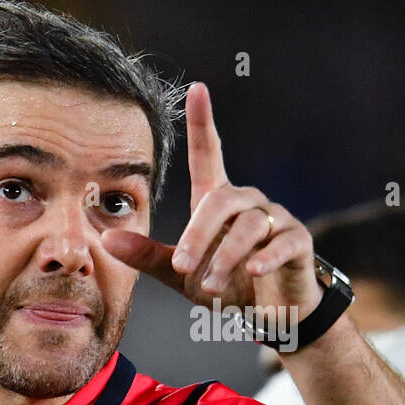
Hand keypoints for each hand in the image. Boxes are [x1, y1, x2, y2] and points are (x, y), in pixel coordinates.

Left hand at [101, 83, 323, 320]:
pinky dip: (265, 258)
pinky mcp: (298, 241)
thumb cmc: (226, 286)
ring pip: (248, 226)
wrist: (272, 315)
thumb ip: (148, 257)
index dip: (202, 121)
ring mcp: (275, 219)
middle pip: (220, 202)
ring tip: (209, 287)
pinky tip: (252, 272)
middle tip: (182, 266)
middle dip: (198, 235)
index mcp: (217, 201)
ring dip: (225, 257)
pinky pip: (281, 243)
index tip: (197, 89)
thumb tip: (106, 239)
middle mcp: (247, 202)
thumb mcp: (182, 274)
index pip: (208, 153)